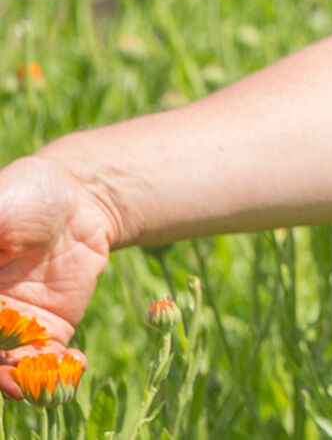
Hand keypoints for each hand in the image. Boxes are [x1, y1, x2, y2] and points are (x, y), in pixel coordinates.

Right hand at [0, 156, 116, 398]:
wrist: (78, 200)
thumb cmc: (21, 196)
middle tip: (15, 374)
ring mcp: (11, 327)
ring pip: (8, 368)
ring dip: (24, 381)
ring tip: (46, 376)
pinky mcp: (48, 330)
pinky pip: (45, 361)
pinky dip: (58, 372)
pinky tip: (75, 363)